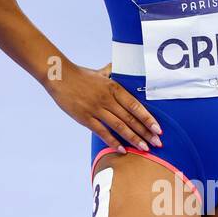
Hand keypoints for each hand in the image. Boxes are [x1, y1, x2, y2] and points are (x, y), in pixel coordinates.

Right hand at [46, 61, 162, 152]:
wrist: (59, 76)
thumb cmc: (81, 75)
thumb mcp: (100, 72)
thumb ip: (113, 72)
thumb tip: (121, 66)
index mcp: (114, 88)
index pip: (135, 105)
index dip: (148, 118)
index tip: (158, 129)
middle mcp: (107, 99)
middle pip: (130, 118)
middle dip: (145, 132)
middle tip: (157, 143)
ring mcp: (96, 109)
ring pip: (119, 126)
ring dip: (133, 138)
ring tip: (144, 148)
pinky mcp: (85, 118)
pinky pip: (102, 132)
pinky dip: (113, 142)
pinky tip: (123, 150)